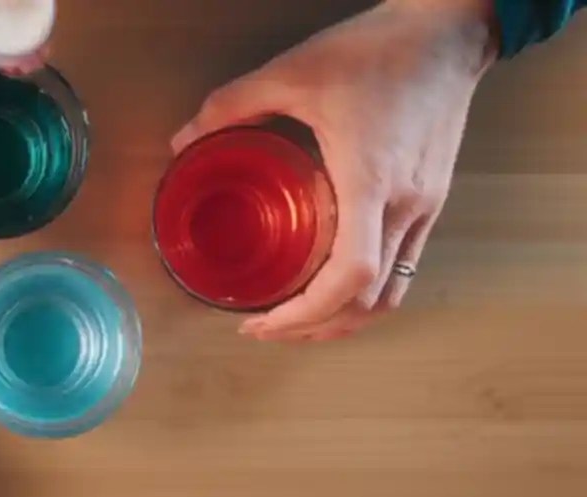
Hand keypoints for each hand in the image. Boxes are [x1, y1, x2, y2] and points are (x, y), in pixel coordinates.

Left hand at [173, 0, 497, 340]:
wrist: (448, 31)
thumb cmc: (379, 50)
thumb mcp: (293, 72)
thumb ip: (231, 105)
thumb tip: (184, 140)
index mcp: (370, 180)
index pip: (350, 276)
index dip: (306, 314)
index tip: (263, 322)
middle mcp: (405, 204)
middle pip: (367, 302)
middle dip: (313, 329)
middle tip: (264, 329)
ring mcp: (426, 207)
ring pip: (391, 295)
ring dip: (344, 321)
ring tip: (298, 323)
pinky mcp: (433, 200)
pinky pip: (403, 269)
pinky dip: (367, 295)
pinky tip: (335, 289)